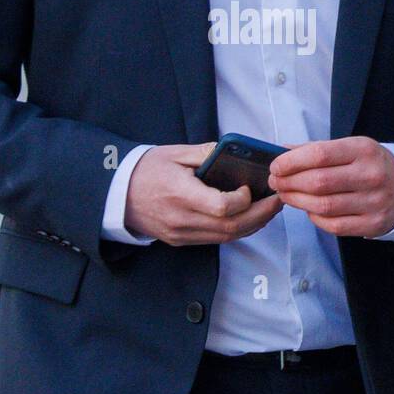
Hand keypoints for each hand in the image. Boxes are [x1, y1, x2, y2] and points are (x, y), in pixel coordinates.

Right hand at [124, 142, 284, 246]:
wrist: (116, 193)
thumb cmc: (146, 169)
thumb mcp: (175, 153)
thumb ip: (207, 153)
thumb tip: (236, 152)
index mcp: (180, 194)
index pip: (221, 207)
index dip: (243, 200)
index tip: (250, 186)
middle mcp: (181, 219)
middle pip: (231, 227)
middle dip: (260, 215)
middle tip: (277, 200)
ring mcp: (181, 233)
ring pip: (227, 237)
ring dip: (253, 225)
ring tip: (269, 209)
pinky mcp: (181, 240)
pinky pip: (216, 239)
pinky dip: (237, 230)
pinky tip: (249, 217)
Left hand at [268, 136, 393, 237]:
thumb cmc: (369, 165)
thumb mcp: (349, 147)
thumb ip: (316, 149)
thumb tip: (281, 152)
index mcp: (363, 150)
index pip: (319, 154)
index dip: (291, 162)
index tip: (276, 166)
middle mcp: (370, 176)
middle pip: (318, 182)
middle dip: (289, 182)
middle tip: (276, 182)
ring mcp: (373, 202)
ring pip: (323, 206)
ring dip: (297, 201)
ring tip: (286, 195)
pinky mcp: (372, 224)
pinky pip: (333, 225)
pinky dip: (314, 217)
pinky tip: (308, 209)